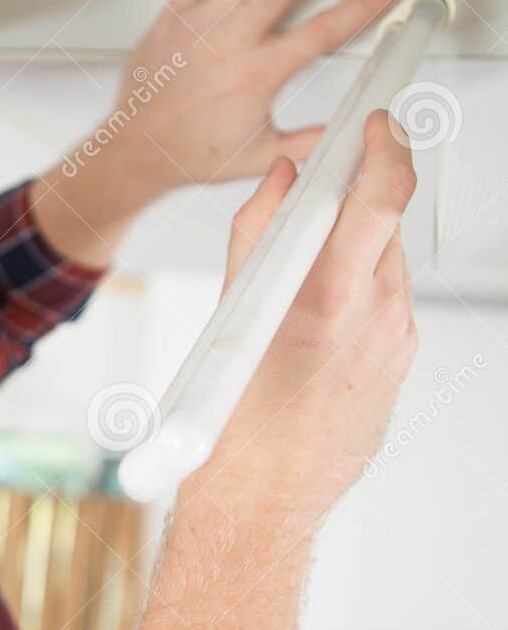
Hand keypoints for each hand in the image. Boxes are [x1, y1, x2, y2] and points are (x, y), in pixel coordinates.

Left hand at [111, 0, 406, 196]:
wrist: (136, 151)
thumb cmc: (190, 153)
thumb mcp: (259, 155)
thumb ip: (308, 140)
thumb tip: (347, 133)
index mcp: (257, 76)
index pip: (323, 32)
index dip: (363, 3)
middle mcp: (229, 44)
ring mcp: (200, 24)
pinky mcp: (174, 15)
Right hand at [191, 109, 417, 530]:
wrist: (258, 504)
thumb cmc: (234, 428)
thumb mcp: (231, 314)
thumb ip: (257, 233)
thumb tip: (278, 187)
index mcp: (333, 297)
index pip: (383, 194)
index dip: (385, 147)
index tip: (376, 125)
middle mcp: (378, 318)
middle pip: (386, 227)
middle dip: (358, 203)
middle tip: (328, 190)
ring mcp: (395, 346)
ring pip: (385, 270)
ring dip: (351, 257)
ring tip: (302, 281)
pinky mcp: (398, 370)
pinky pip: (385, 312)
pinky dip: (356, 299)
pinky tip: (314, 326)